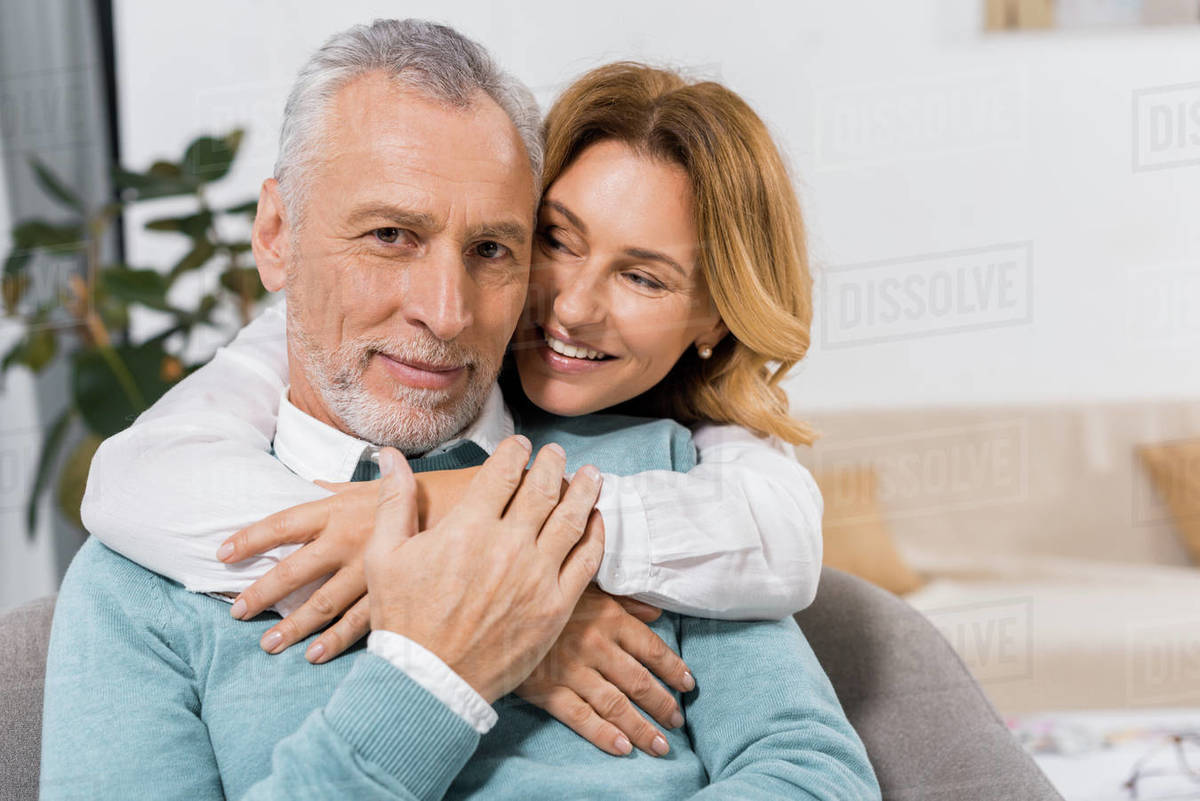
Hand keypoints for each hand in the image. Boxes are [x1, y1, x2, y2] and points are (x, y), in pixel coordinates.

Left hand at [219, 466, 481, 661]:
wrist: (474, 511)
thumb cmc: (423, 494)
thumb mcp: (378, 486)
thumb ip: (340, 489)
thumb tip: (310, 486)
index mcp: (340, 509)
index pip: (284, 523)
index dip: (250, 538)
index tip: (222, 554)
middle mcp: (348, 540)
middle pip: (295, 569)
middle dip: (262, 591)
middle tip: (236, 610)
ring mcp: (370, 570)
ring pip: (321, 603)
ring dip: (293, 626)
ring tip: (269, 643)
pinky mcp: (393, 593)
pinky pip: (359, 623)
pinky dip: (335, 641)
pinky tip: (315, 655)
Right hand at [366, 436, 605, 702]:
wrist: (429, 683)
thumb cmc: (403, 620)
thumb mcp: (384, 556)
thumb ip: (394, 501)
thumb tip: (388, 456)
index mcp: (468, 528)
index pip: (503, 472)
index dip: (515, 451)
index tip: (521, 445)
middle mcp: (508, 546)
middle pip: (542, 488)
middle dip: (552, 463)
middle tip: (556, 453)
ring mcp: (536, 577)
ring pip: (571, 519)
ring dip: (584, 490)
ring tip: (592, 474)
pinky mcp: (555, 608)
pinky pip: (586, 562)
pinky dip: (596, 536)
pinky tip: (597, 521)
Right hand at [516, 585, 695, 756]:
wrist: (496, 608)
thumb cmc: (546, 595)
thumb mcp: (586, 587)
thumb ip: (622, 600)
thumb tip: (655, 612)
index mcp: (608, 617)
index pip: (651, 648)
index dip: (673, 669)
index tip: (688, 684)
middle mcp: (595, 645)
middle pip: (638, 681)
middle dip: (662, 703)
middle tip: (677, 720)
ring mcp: (571, 670)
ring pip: (615, 704)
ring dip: (641, 727)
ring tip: (660, 744)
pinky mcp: (547, 690)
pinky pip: (581, 717)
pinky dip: (604, 734)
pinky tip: (623, 748)